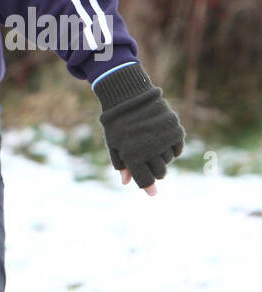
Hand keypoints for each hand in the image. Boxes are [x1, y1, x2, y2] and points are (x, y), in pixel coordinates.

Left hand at [94, 64, 183, 192]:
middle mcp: (150, 150)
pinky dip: (172, 150)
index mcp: (132, 155)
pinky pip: (177, 149)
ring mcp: (163, 140)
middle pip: (160, 172)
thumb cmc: (117, 123)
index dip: (148, 187)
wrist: (129, 97)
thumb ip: (121, 164)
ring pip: (169, 161)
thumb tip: (126, 183)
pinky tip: (163, 143)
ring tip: (152, 147)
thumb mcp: (114, 144)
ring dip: (162, 159)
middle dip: (156, 172)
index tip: (152, 194)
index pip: (145, 178)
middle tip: (151, 166)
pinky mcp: (175, 131)